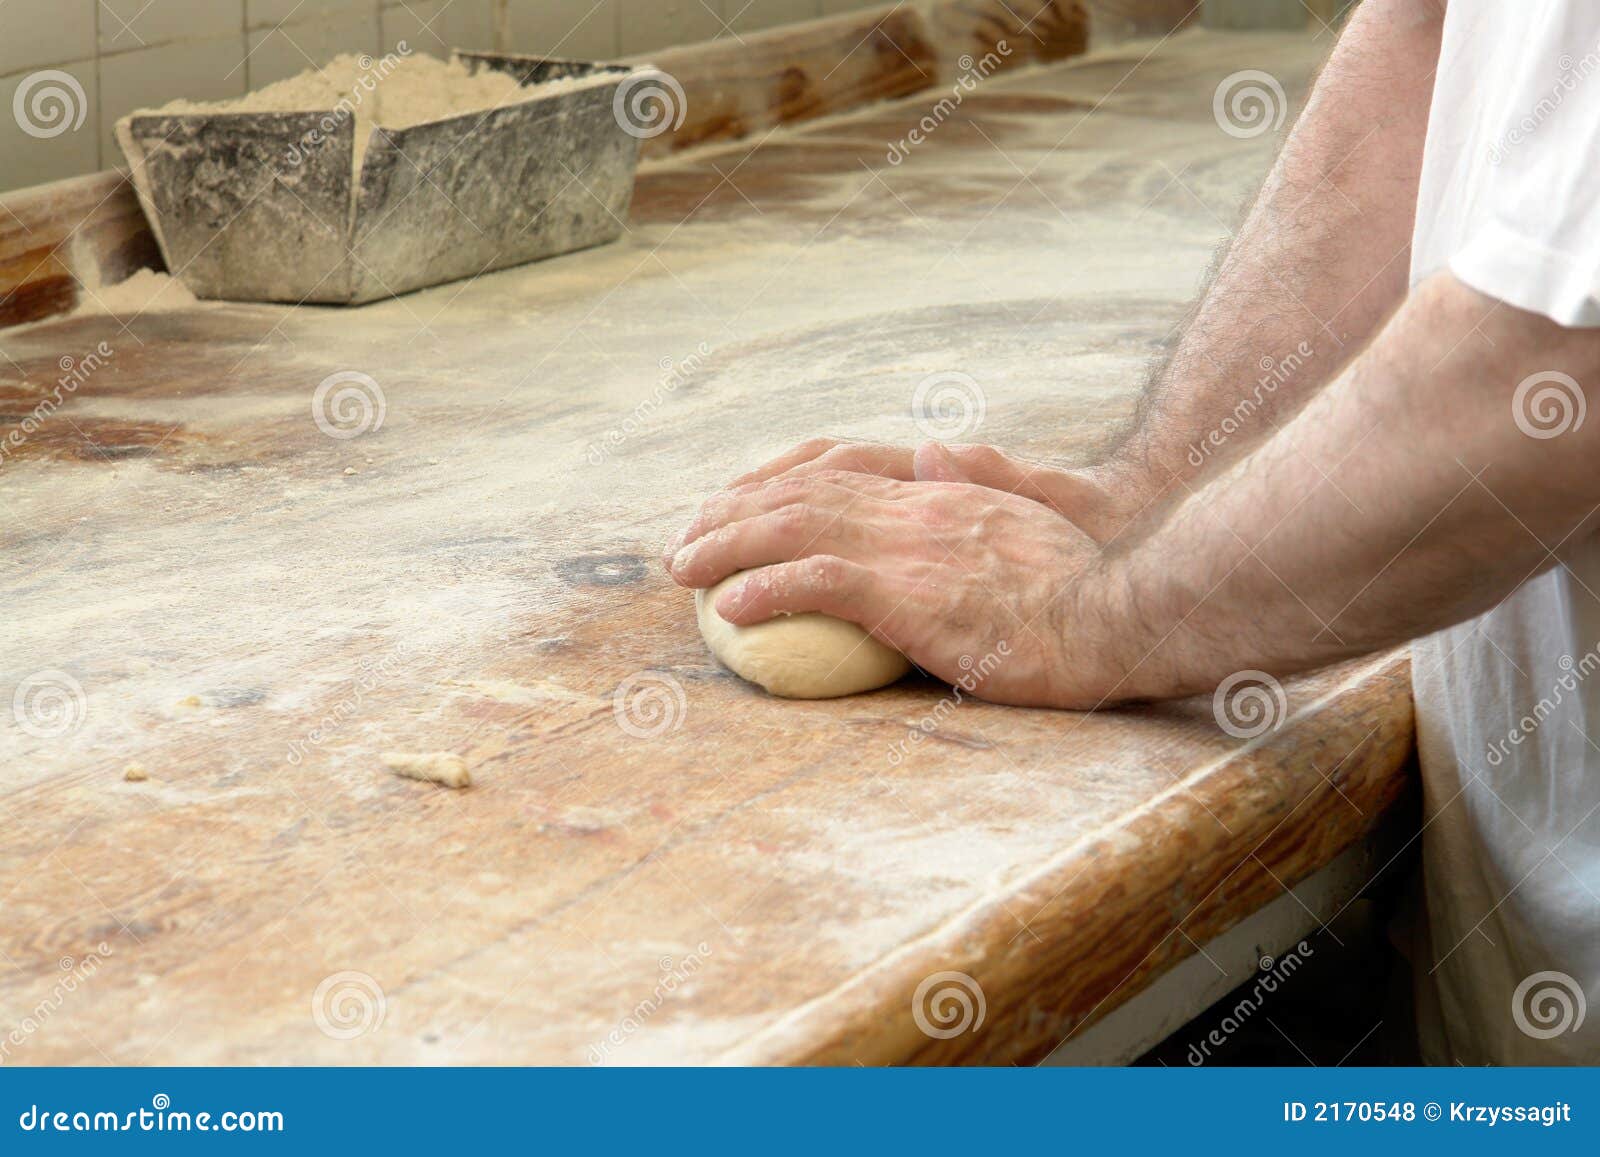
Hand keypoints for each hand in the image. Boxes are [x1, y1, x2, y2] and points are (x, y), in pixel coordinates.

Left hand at [665, 469, 1119, 708]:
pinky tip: (729, 607)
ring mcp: (909, 548)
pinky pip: (818, 582)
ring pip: (795, 529)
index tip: (736, 503)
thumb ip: (981, 477)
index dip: (776, 483)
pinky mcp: (910, 595)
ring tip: (684, 567)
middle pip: (800, 494)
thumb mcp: (1037, 513)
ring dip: (729, 546)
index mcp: (939, 493)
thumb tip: (929, 446)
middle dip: (733, 511)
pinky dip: (767, 588)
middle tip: (687, 538)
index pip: (838, 473)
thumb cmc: (1087, 579)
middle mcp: (914, 508)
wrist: (1120, 609)